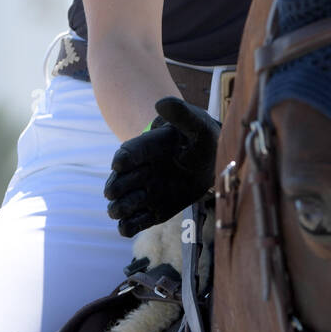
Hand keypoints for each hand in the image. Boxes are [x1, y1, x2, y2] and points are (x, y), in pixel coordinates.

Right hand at [104, 96, 220, 237]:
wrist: (213, 161)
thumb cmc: (202, 138)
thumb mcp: (196, 123)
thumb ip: (181, 113)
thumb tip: (161, 104)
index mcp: (147, 148)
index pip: (130, 152)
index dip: (124, 158)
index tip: (119, 163)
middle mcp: (141, 171)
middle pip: (119, 181)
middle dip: (116, 186)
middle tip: (119, 189)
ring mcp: (146, 192)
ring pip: (122, 204)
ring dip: (120, 207)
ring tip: (121, 210)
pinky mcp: (155, 211)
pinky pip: (135, 223)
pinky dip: (128, 226)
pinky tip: (126, 227)